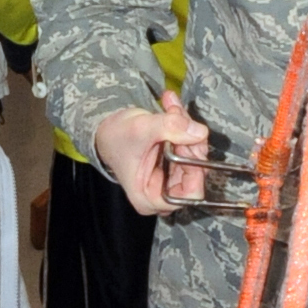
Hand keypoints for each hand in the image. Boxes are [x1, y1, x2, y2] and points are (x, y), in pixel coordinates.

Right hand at [95, 90, 208, 215]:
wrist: (107, 128)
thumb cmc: (116, 137)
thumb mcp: (141, 128)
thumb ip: (171, 127)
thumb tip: (199, 132)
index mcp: (149, 198)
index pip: (189, 194)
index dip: (195, 170)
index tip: (185, 146)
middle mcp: (163, 191)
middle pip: (196, 173)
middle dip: (190, 143)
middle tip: (178, 122)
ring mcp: (171, 177)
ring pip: (196, 156)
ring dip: (188, 128)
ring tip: (172, 110)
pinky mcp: (175, 163)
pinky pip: (192, 145)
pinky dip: (185, 125)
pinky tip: (172, 109)